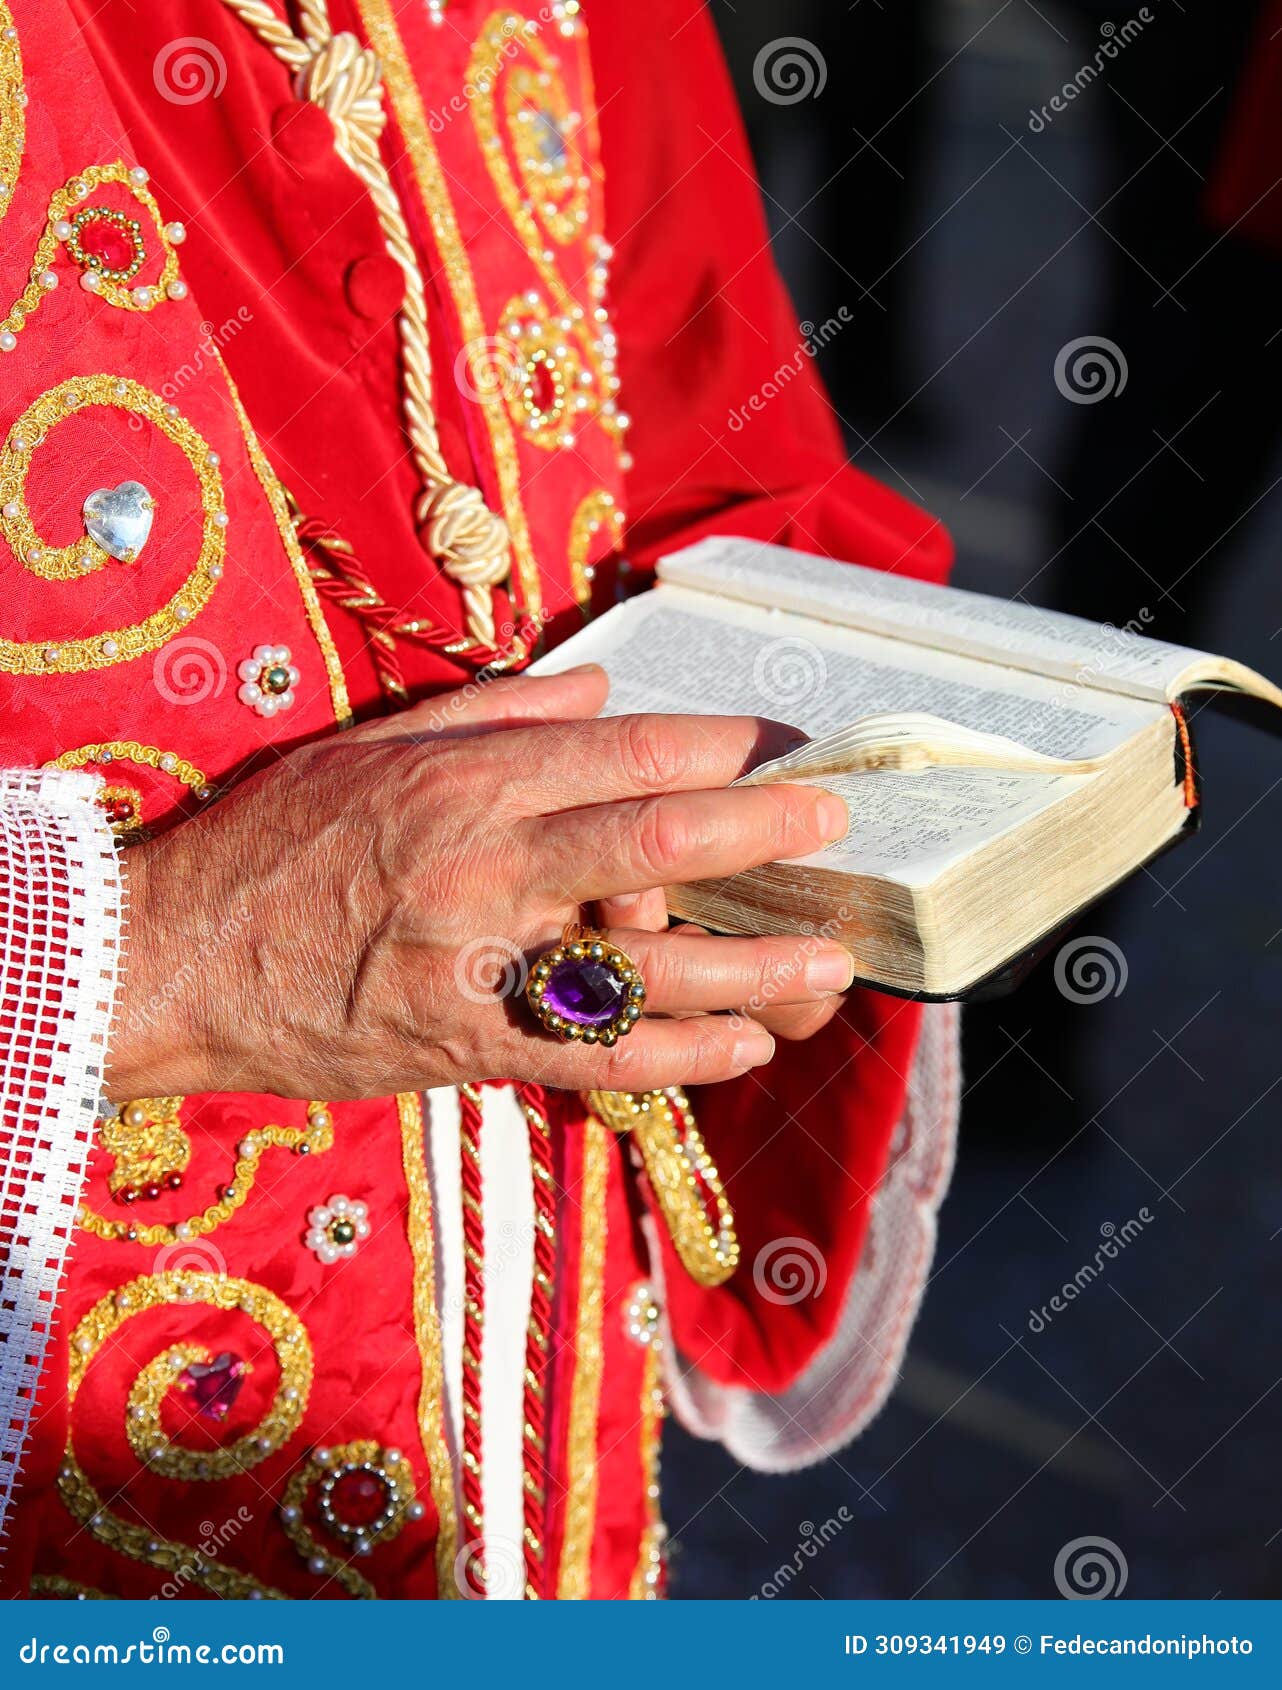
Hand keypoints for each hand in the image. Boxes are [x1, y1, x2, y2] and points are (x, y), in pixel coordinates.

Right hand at [110, 666, 853, 1100]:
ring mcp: (480, 965)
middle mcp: (484, 866)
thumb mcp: (364, 746)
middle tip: (832, 823)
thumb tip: (598, 686)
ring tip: (829, 961)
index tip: (768, 748)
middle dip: (763, 832)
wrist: (170, 963)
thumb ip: (489, 712)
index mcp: (462, 781)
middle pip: (657, 844)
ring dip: (753, 963)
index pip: (623, 751)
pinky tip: (745, 1048)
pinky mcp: (467, 1047)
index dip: (715, 747)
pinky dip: (682, 1055)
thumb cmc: (266, 844)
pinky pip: (597, 1056)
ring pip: (648, 965)